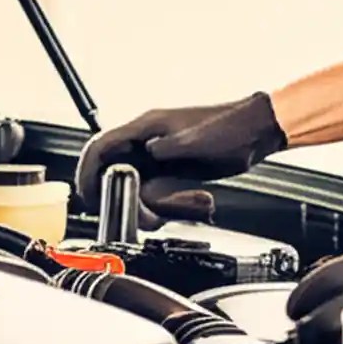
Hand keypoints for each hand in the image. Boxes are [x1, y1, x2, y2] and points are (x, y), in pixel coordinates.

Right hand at [75, 92, 286, 229]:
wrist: (255, 132)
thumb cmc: (230, 127)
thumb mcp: (197, 140)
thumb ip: (168, 147)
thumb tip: (147, 152)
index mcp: (146, 127)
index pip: (101, 146)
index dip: (87, 170)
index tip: (88, 193)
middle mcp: (146, 142)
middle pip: (112, 173)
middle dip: (121, 199)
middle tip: (137, 216)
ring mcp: (156, 157)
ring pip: (134, 188)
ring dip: (149, 206)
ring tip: (174, 211)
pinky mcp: (169, 171)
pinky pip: (153, 193)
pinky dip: (164, 206)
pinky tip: (188, 205)